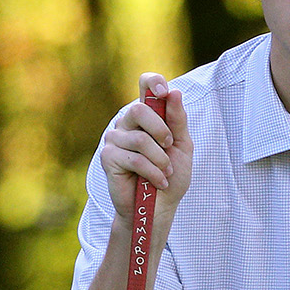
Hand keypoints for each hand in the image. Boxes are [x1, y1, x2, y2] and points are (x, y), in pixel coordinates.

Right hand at [100, 73, 192, 233]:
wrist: (159, 207)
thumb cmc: (170, 176)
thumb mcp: (182, 146)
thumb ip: (178, 121)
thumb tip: (173, 93)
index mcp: (147, 116)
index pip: (144, 84)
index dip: (153, 83)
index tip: (164, 93)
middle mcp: (127, 123)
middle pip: (139, 110)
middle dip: (161, 130)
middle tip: (170, 146)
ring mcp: (114, 139)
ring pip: (140, 139)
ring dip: (160, 159)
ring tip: (165, 173)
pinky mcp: (108, 157)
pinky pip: (135, 158)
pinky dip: (153, 172)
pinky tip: (158, 182)